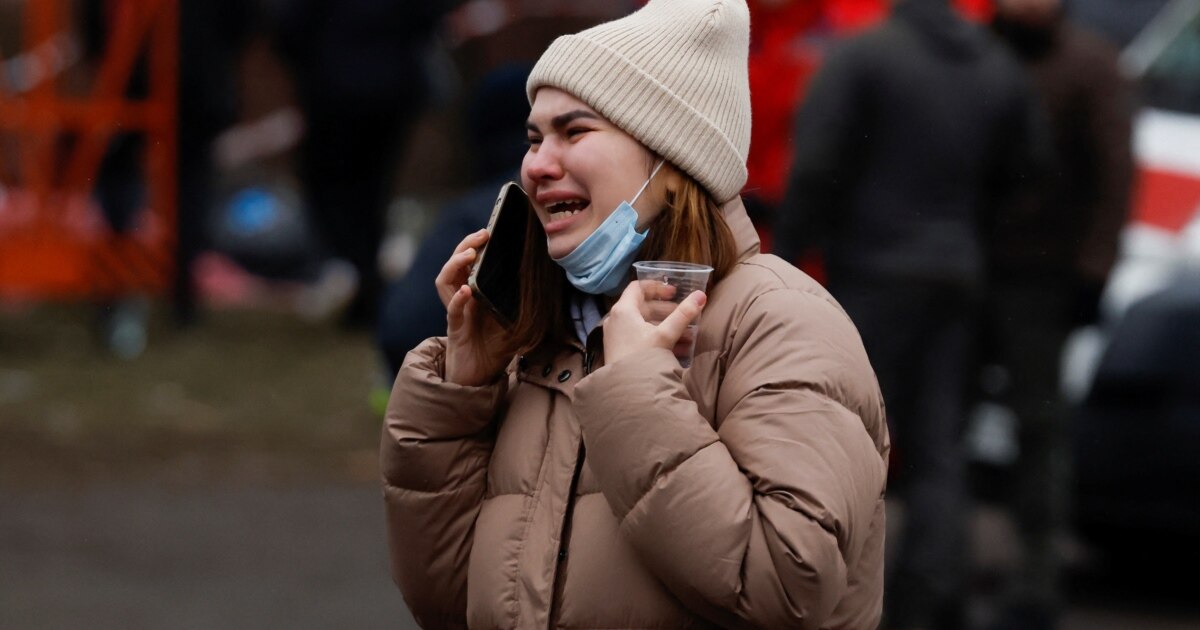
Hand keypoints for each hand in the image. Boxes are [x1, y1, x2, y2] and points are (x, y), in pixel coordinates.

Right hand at [436, 229, 511, 385]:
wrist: (481, 377)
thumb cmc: (497, 347)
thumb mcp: (517, 320)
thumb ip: (526, 304)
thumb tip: (550, 285)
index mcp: (477, 292)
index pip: (471, 261)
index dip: (477, 243)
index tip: (491, 228)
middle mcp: (463, 298)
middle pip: (456, 264)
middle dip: (467, 245)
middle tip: (483, 233)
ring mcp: (457, 312)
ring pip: (446, 281)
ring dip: (455, 264)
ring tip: (470, 254)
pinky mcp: (455, 330)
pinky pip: (452, 311)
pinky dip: (458, 300)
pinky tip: (467, 291)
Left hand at [603, 280, 706, 365]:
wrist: (625, 389)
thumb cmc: (642, 357)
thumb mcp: (666, 334)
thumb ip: (684, 314)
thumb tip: (701, 296)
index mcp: (623, 310)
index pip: (638, 287)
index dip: (657, 287)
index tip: (674, 293)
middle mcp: (616, 320)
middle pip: (644, 307)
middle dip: (668, 311)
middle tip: (685, 315)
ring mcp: (617, 335)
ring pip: (644, 325)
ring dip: (666, 327)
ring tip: (688, 336)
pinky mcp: (620, 350)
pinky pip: (640, 338)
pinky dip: (658, 338)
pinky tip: (678, 350)